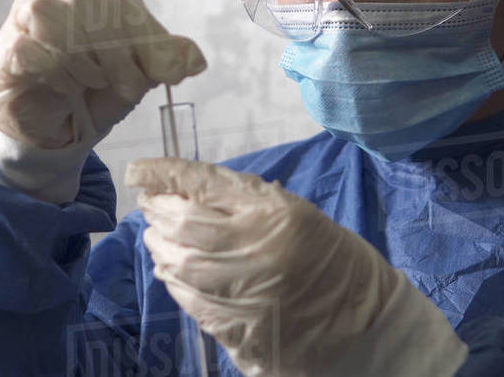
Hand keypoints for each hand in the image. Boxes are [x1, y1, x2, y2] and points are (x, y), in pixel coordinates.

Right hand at [0, 0, 204, 201]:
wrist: (52, 123)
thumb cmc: (96, 89)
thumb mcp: (139, 76)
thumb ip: (165, 63)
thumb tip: (194, 60)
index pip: (120, 1)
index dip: (144, 38)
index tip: (162, 74)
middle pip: (89, 7)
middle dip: (117, 54)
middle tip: (129, 88)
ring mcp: (28, 14)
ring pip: (55, 21)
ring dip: (84, 63)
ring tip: (93, 84)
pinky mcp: (7, 45)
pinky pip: (30, 50)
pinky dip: (55, 74)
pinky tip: (65, 88)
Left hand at [126, 158, 467, 376]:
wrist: (366, 326)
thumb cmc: (333, 261)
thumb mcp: (295, 213)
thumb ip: (242, 201)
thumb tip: (182, 186)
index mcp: (276, 213)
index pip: (204, 185)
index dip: (164, 175)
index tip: (138, 171)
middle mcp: (257, 251)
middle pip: (184, 223)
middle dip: (158, 211)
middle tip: (149, 205)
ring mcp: (247, 295)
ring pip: (180, 265)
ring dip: (161, 247)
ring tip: (158, 237)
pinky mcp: (241, 331)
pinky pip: (192, 303)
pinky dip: (176, 283)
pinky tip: (173, 273)